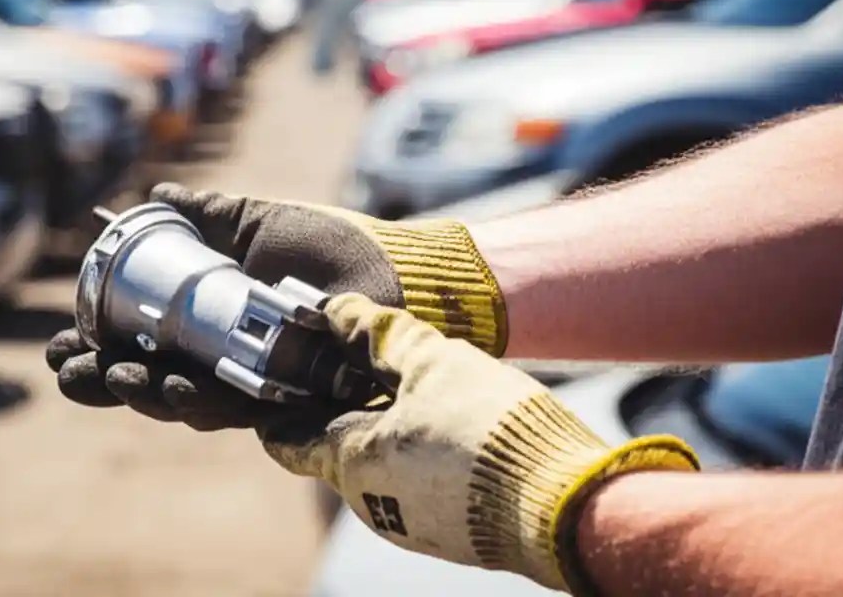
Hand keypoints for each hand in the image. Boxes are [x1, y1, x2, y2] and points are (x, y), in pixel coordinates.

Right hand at [46, 183, 506, 429]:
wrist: (392, 268)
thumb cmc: (330, 246)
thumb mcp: (259, 222)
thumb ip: (209, 214)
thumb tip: (156, 194)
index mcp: (205, 319)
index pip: (137, 341)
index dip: (95, 346)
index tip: (61, 341)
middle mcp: (219, 357)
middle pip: (144, 379)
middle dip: (100, 378)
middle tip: (67, 368)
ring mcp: (247, 383)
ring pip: (178, 401)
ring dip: (139, 391)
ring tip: (113, 373)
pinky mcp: (282, 403)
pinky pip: (229, 409)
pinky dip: (195, 399)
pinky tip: (170, 384)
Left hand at [259, 294, 698, 592]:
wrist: (567, 508)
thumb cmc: (493, 433)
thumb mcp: (434, 362)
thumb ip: (381, 334)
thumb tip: (337, 309)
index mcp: (350, 463)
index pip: (285, 436)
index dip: (276, 401)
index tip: (275, 374)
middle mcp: (370, 503)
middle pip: (336, 445)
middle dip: (342, 403)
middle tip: (356, 359)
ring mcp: (410, 524)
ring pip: (380, 465)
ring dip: (384, 425)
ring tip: (411, 382)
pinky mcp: (450, 533)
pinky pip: (417, 484)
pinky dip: (418, 450)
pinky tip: (450, 421)